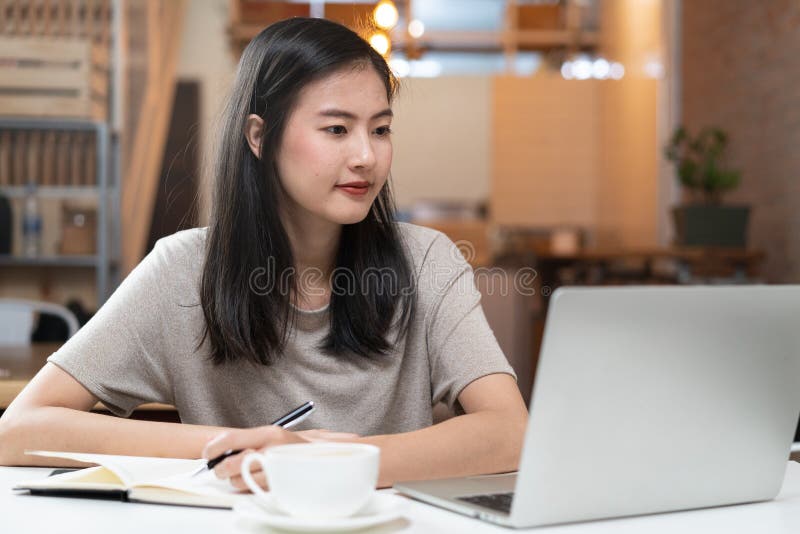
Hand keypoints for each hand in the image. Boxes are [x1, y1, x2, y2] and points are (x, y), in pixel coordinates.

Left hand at [202, 427, 359, 490]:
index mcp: (270, 433)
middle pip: (231, 463)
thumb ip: (250, 439)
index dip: (213, 447)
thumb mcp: (276, 437)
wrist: (334, 460)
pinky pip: (256, 491)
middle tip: (220, 469)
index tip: (206, 453)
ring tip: (245, 476)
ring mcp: (278, 469)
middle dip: (221, 469)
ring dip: (236, 482)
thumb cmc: (299, 448)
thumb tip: (219, 445)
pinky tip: (258, 482)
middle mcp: (273, 449)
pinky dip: (252, 489)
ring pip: (240, 481)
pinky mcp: (283, 486)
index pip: (231, 438)